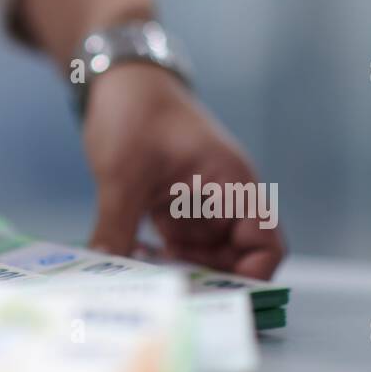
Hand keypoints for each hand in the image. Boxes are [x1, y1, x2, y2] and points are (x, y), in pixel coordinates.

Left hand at [82, 63, 284, 278]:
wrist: (118, 76)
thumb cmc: (134, 111)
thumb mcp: (122, 173)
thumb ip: (116, 225)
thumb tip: (105, 270)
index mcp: (230, 182)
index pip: (265, 242)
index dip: (251, 274)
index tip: (212, 293)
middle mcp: (224, 195)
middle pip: (235, 258)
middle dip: (204, 279)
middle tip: (164, 295)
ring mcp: (200, 200)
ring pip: (203, 254)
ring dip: (178, 270)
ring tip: (141, 279)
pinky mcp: (176, 202)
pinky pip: (179, 242)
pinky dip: (160, 255)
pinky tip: (131, 261)